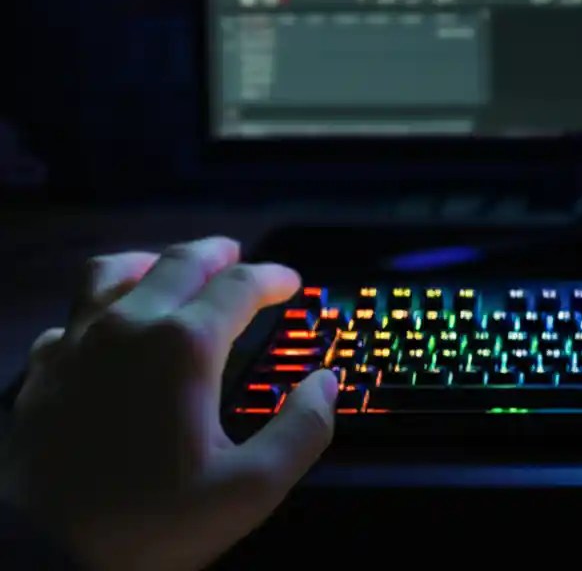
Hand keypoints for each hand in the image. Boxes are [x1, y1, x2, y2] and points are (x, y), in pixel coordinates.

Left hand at [0, 237, 337, 570]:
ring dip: (151, 265)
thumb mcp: (251, 488)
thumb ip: (302, 429)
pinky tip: (108, 331)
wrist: (42, 558)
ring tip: (167, 269)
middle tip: (237, 257)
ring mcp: (75, 345)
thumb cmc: (152, 524)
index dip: (272, 278)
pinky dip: (100, 310)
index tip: (292, 283)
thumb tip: (325, 383)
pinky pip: (72, 319)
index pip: (238, 287)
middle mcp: (127, 327)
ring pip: (111, 275)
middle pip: (177, 264)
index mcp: (184, 346)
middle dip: (216, 256)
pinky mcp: (40, 373)